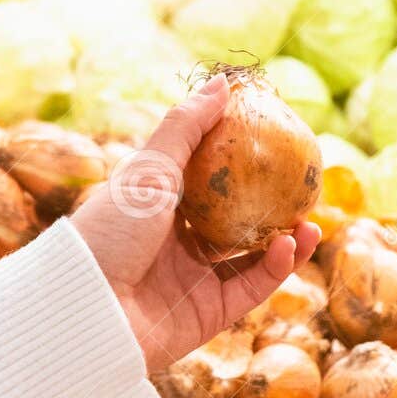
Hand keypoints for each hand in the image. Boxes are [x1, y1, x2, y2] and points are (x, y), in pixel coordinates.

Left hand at [72, 74, 319, 374]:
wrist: (85, 308)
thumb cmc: (108, 230)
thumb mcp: (148, 170)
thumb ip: (186, 126)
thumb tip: (223, 83)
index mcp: (159, 207)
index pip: (208, 181)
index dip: (242, 164)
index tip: (277, 145)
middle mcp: (177, 243)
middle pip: (236, 220)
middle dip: (273, 206)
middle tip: (305, 188)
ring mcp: (193, 280)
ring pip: (252, 257)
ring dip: (285, 240)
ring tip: (311, 221)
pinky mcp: (207, 314)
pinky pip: (251, 289)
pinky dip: (275, 268)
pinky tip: (291, 243)